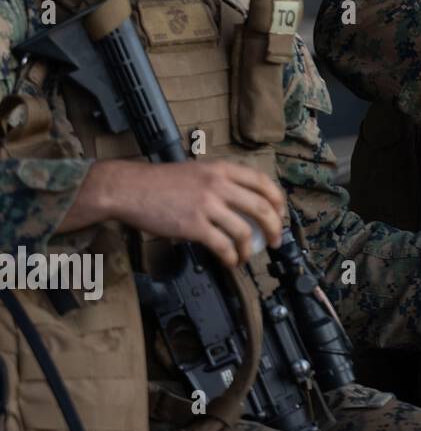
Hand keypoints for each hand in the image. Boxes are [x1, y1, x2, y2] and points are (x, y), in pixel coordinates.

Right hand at [63, 160, 284, 266]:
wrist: (128, 189)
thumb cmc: (160, 182)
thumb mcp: (198, 170)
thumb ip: (221, 182)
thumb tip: (243, 203)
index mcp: (222, 169)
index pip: (263, 182)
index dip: (277, 200)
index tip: (280, 213)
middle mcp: (219, 185)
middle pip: (261, 208)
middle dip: (274, 227)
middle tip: (274, 239)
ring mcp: (207, 205)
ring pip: (244, 230)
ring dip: (250, 248)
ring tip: (248, 255)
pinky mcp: (193, 226)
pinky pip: (222, 245)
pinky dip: (231, 257)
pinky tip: (231, 261)